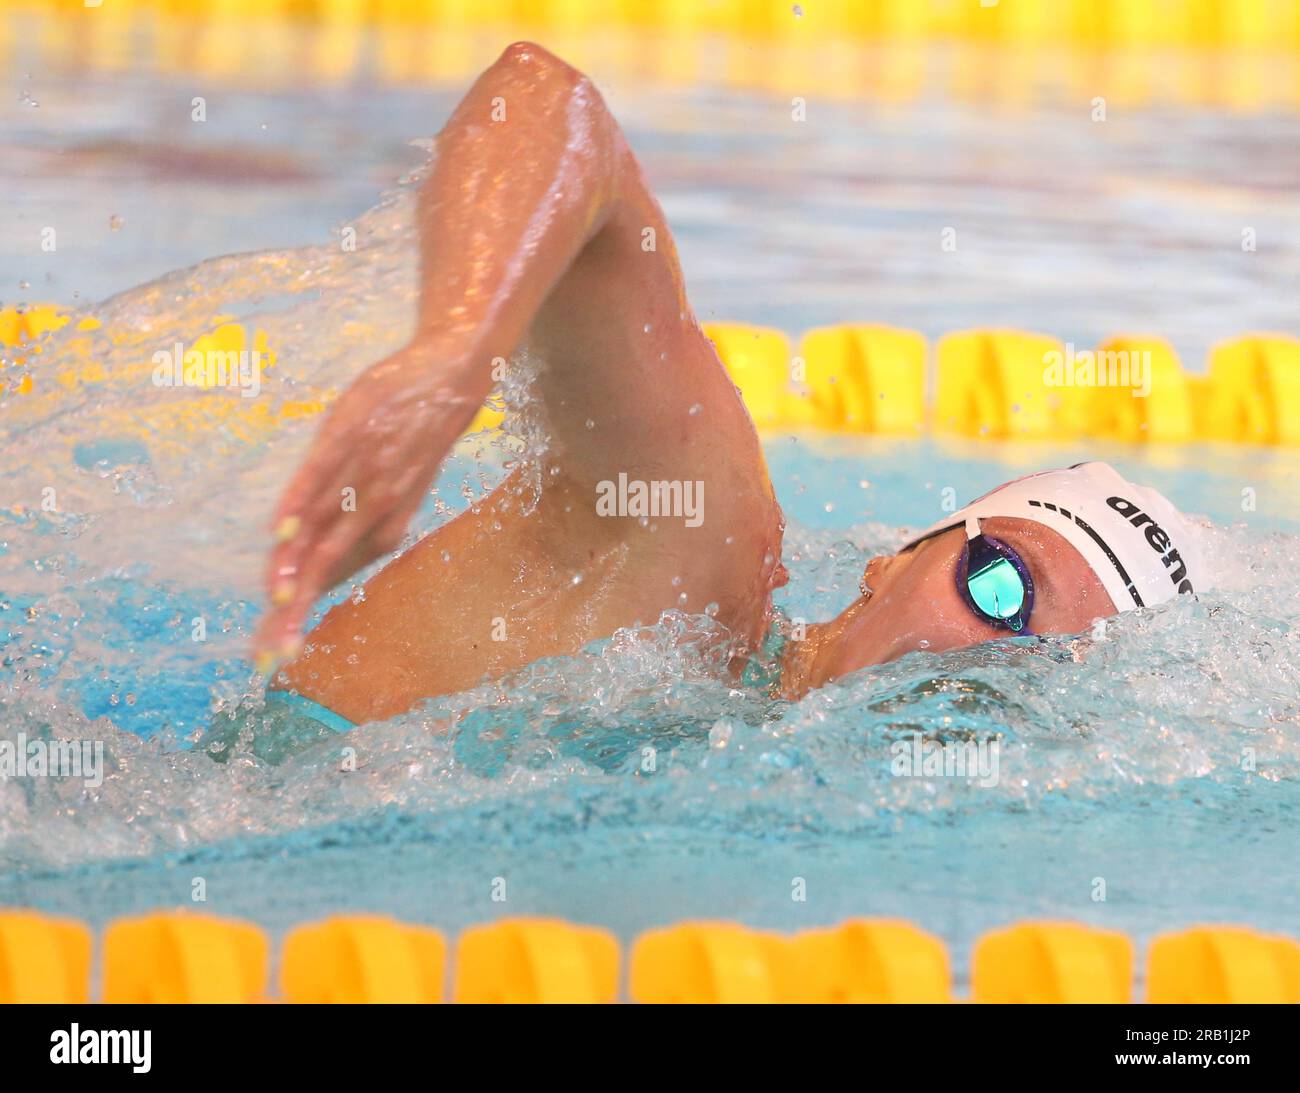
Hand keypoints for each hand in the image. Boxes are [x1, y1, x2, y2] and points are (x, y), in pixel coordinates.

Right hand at [253, 346, 480, 667]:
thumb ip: (365, 523)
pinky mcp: (349, 436)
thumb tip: (327, 559)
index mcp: (387, 527)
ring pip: (323, 530)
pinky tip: (281, 535)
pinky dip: (300, 506)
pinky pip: (319, 477)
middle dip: (296, 612)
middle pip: (326, 570)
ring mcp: (362, 474)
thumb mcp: (400, 489)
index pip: (332, 580)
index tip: (276, 654)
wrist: (451, 380)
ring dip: (295, 568)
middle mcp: (375, 509)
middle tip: (268, 652)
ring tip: (274, 604)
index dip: (300, 617)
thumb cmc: (416, 437)